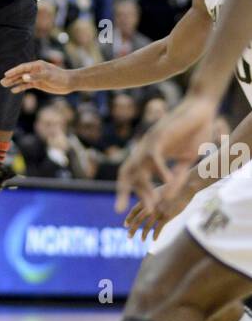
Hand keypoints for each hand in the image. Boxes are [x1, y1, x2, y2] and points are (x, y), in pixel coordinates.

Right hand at [1, 60, 71, 94]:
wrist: (68, 83)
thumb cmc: (59, 77)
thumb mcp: (48, 76)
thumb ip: (35, 76)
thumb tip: (23, 77)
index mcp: (37, 65)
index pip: (22, 68)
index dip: (14, 71)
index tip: (6, 74)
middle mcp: (35, 70)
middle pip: (20, 74)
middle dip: (11, 77)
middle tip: (1, 82)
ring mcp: (36, 77)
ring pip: (22, 80)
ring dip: (13, 82)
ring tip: (4, 85)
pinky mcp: (38, 84)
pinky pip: (27, 85)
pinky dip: (20, 87)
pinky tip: (13, 90)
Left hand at [115, 91, 216, 214]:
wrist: (202, 110)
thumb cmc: (194, 132)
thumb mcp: (186, 160)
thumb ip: (177, 177)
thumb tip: (168, 198)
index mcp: (150, 156)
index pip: (134, 176)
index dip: (133, 192)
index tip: (133, 210)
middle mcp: (145, 150)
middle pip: (126, 172)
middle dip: (122, 191)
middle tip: (119, 210)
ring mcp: (150, 142)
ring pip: (138, 168)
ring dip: (144, 188)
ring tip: (152, 206)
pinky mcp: (159, 136)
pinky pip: (154, 156)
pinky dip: (159, 170)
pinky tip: (166, 181)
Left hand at [124, 174, 195, 241]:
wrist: (185, 186)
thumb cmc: (174, 188)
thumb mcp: (160, 191)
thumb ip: (154, 198)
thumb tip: (150, 205)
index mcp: (148, 198)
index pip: (134, 210)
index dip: (129, 218)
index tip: (125, 225)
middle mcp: (151, 205)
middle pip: (138, 219)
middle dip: (132, 229)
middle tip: (128, 237)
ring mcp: (158, 211)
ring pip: (147, 226)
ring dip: (143, 234)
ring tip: (142, 240)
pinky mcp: (167, 216)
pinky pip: (158, 228)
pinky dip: (155, 235)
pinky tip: (154, 240)